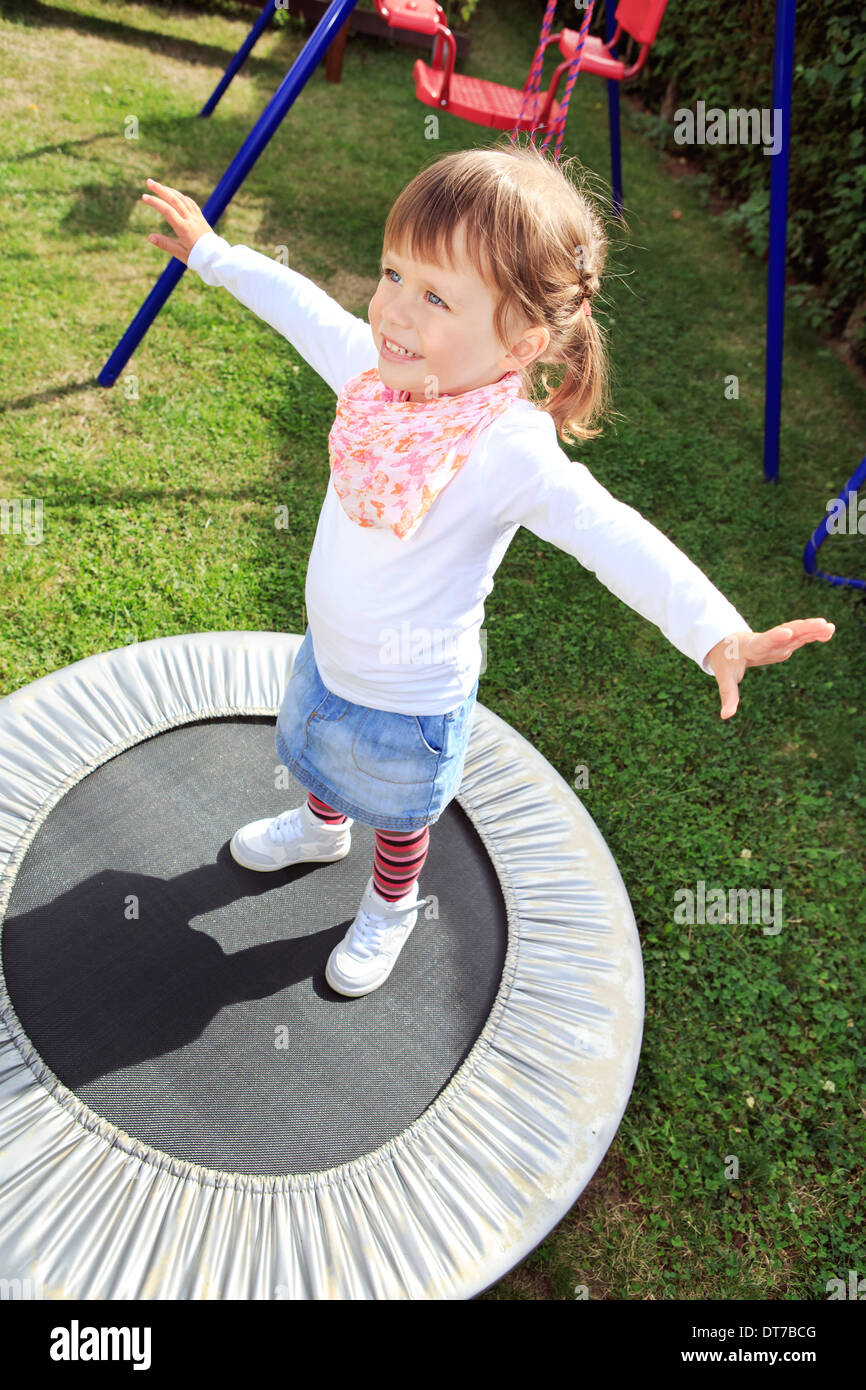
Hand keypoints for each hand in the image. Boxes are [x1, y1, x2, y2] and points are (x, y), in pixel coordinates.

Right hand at [141, 179, 212, 264]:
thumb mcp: (180, 253)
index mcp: (184, 228)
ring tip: (158, 186)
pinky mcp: (201, 217)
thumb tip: (150, 237)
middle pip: (174, 199)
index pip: (167, 210)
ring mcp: (196, 217)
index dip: (155, 202)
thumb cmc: (197, 257)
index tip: (144, 196)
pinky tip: (175, 194)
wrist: (216, 258)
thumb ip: (165, 244)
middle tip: (148, 181)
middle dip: (160, 189)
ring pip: (182, 199)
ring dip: (170, 190)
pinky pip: (190, 202)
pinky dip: (181, 196)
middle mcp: (190, 219)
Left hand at [705, 618, 835, 719]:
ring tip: (830, 627)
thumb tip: (725, 716)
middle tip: (821, 624)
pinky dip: (813, 633)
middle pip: (787, 632)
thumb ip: (729, 696)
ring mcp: (777, 640)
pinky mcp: (784, 641)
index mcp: (752, 648)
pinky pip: (800, 635)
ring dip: (812, 629)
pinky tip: (829, 631)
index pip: (764, 642)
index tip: (786, 632)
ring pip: (796, 631)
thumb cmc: (727, 661)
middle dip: (803, 629)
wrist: (728, 644)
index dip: (774, 637)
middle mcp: (767, 641)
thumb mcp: (725, 678)